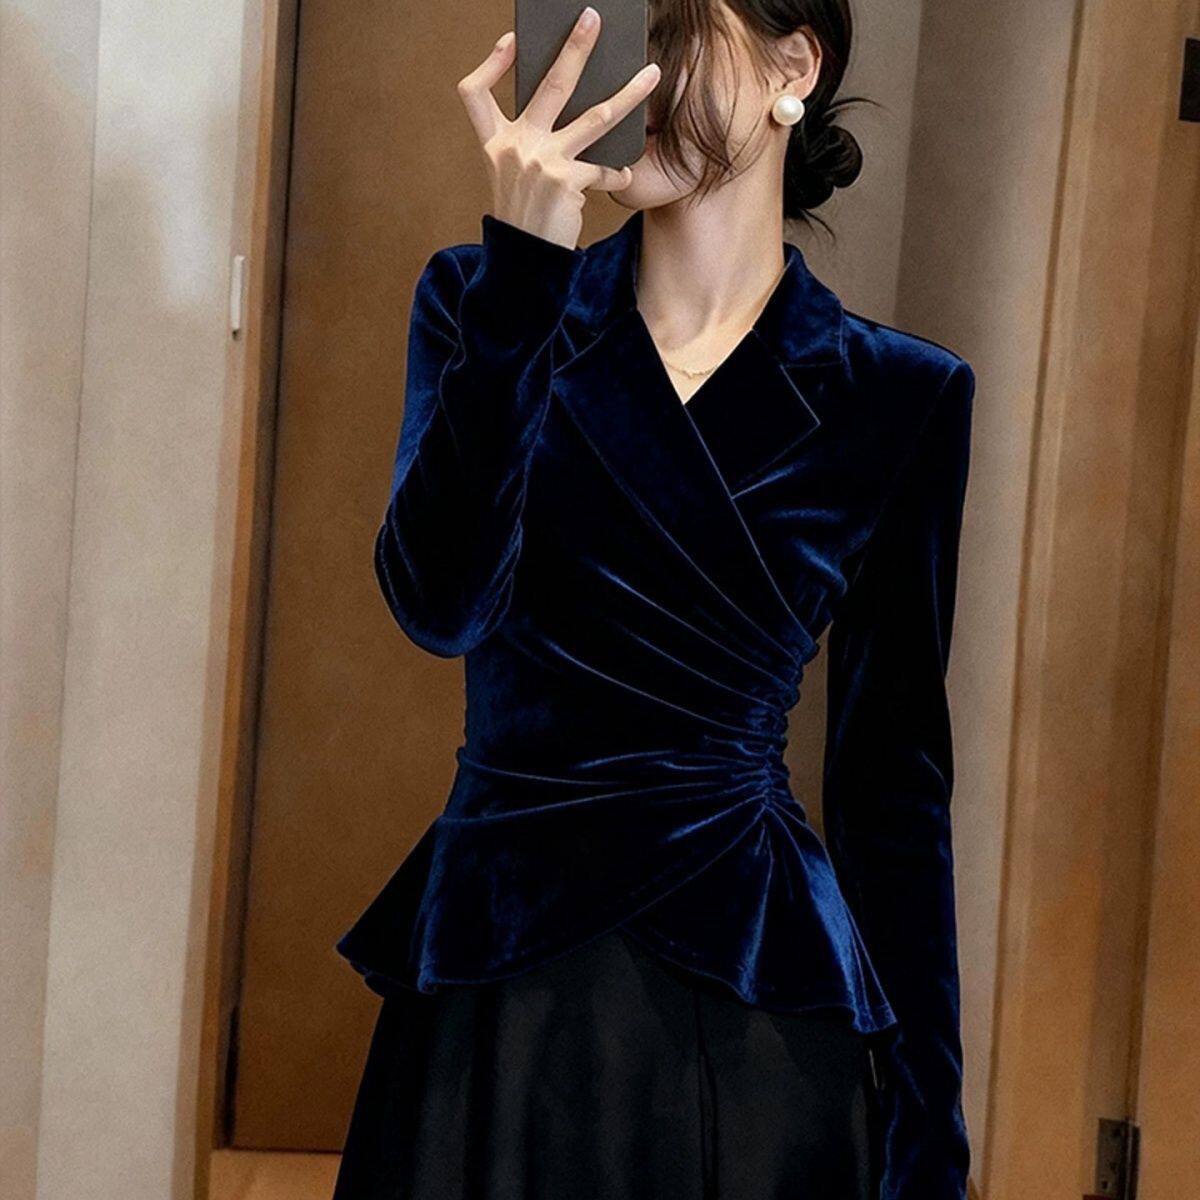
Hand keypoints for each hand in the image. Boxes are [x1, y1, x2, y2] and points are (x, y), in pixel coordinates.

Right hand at [456, 6, 660, 249]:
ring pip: (595, 117)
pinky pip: (603, 169)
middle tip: (593, 19)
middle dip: (575, 47)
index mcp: (495, 143)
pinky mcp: (567, 182)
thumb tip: (573, 108)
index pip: (473, 93)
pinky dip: (616, 173)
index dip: (489, 64)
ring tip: (651, 75)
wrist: (526, 262)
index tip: (509, 42)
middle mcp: (515, 146)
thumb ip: (530, 143)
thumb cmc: (526, 217)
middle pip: (549, 84)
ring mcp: (542, 162)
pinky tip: (624, 177)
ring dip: (629, 94)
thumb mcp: (512, 177)